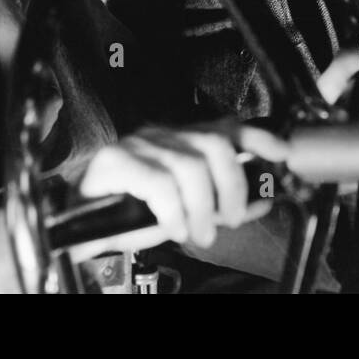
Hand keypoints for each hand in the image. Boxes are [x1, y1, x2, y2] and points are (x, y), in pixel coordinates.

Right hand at [76, 121, 287, 253]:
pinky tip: (173, 227)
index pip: (225, 126)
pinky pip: (159, 184)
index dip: (257, 135)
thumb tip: (261, 200)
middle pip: (213, 143)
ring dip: (203, 207)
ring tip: (198, 232)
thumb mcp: (184, 211)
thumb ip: (221, 203)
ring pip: (189, 166)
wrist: (77, 225)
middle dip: (231, 185)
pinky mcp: (114, 161)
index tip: (281, 152)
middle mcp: (160, 134)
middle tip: (228, 219)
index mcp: (179, 140)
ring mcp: (136, 144)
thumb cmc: (128, 214)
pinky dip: (174, 211)